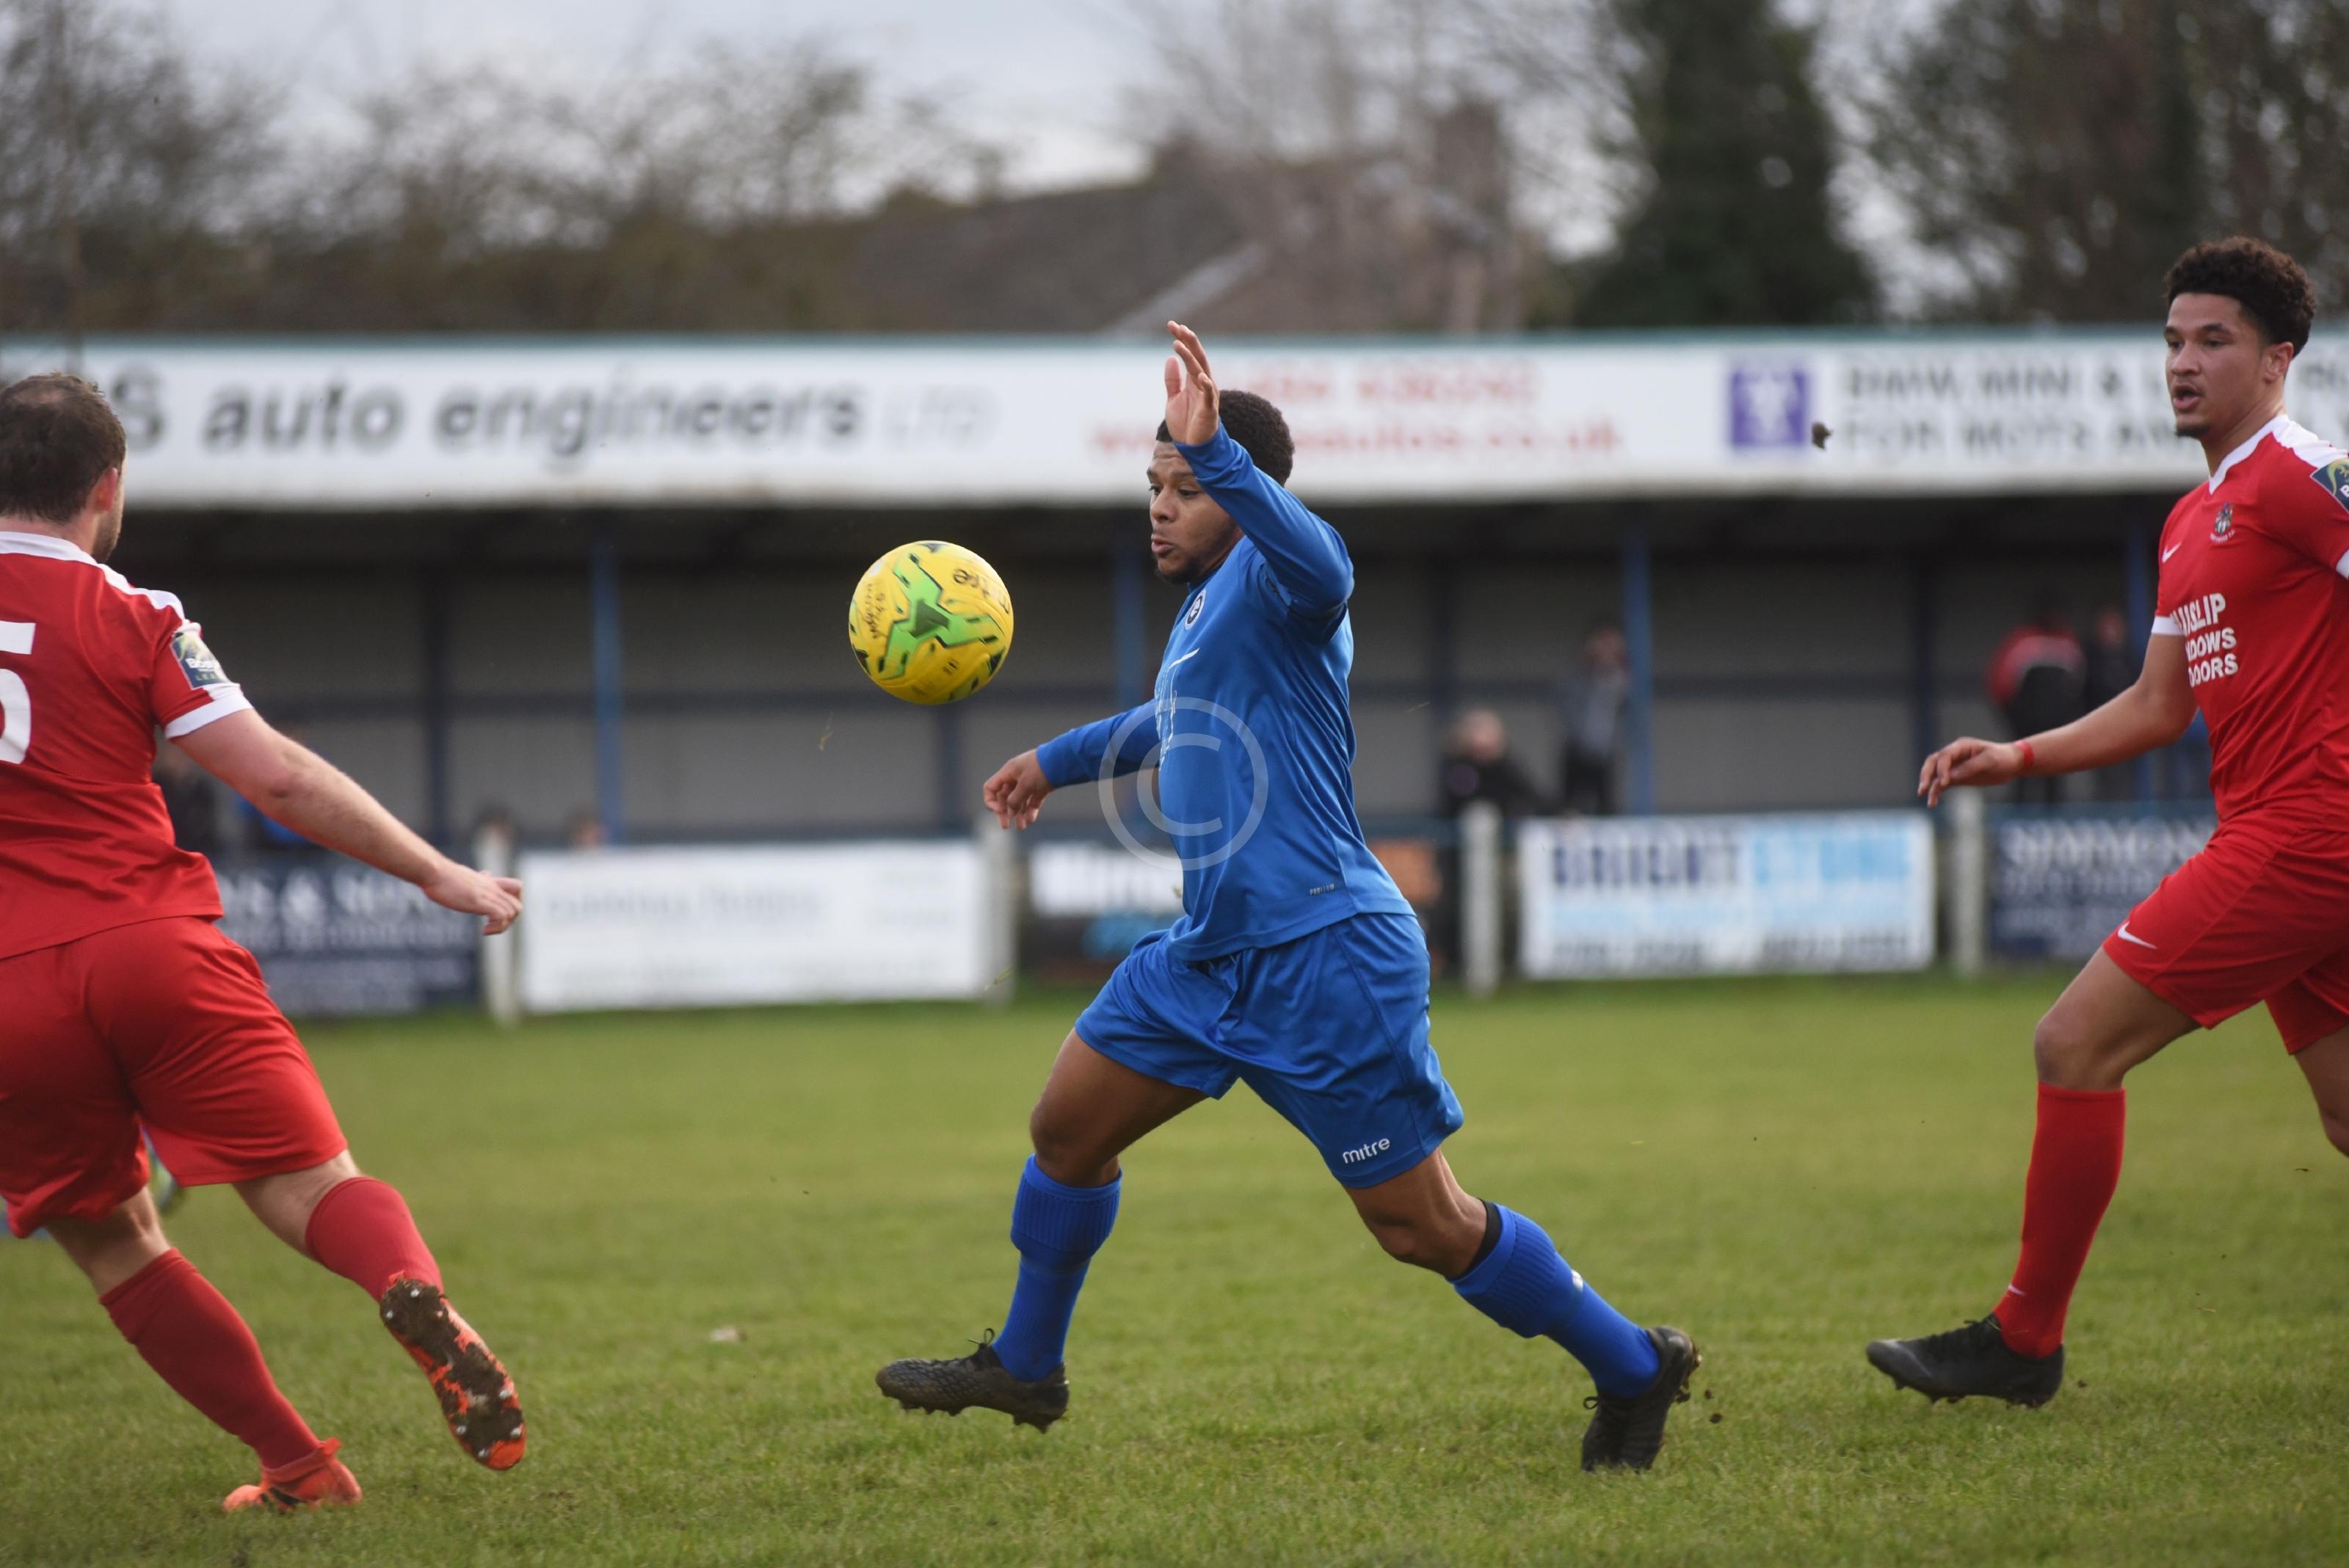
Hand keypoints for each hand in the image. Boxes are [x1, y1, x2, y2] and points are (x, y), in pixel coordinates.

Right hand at [422, 861, 523, 935]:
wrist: (433, 872)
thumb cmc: (442, 876)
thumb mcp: (465, 876)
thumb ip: (478, 879)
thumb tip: (485, 873)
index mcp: (489, 882)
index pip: (517, 887)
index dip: (514, 902)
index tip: (498, 913)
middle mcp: (492, 888)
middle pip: (517, 905)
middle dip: (509, 921)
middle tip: (492, 926)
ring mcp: (487, 894)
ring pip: (513, 911)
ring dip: (502, 927)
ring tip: (487, 930)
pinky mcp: (479, 901)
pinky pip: (501, 916)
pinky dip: (496, 927)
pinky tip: (483, 931)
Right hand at [982, 749, 1054, 828]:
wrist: (1065, 760)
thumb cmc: (1042, 768)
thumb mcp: (1025, 785)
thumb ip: (1015, 799)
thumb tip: (1010, 811)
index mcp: (1008, 772)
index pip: (991, 788)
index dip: (991, 801)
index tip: (999, 811)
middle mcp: (1016, 777)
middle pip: (1005, 797)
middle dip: (1005, 812)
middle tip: (1006, 826)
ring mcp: (1029, 782)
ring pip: (1019, 801)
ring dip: (1018, 814)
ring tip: (1022, 827)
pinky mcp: (1041, 787)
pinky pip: (1032, 801)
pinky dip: (1030, 810)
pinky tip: (1031, 820)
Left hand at [1162, 320, 1218, 445]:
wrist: (1194, 448)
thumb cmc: (1186, 424)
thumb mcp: (1173, 398)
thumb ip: (1172, 380)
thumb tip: (1170, 358)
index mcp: (1195, 381)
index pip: (1190, 355)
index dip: (1182, 339)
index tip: (1172, 325)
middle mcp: (1203, 384)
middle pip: (1197, 358)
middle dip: (1188, 341)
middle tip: (1178, 326)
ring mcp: (1207, 396)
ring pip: (1201, 371)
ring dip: (1191, 357)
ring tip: (1179, 344)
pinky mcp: (1209, 410)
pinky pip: (1209, 395)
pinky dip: (1206, 385)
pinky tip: (1201, 375)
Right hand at [1917, 737, 2024, 806]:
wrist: (2012, 764)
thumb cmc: (2002, 758)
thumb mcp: (1989, 761)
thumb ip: (1970, 767)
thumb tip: (1951, 777)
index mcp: (1960, 747)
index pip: (1944, 756)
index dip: (1942, 769)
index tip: (1945, 783)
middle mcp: (1954, 755)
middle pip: (1932, 763)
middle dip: (1926, 776)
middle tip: (1923, 789)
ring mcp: (1954, 767)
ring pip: (1935, 775)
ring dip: (1929, 786)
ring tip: (1928, 800)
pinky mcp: (1957, 778)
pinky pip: (1942, 785)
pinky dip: (1936, 793)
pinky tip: (1933, 803)